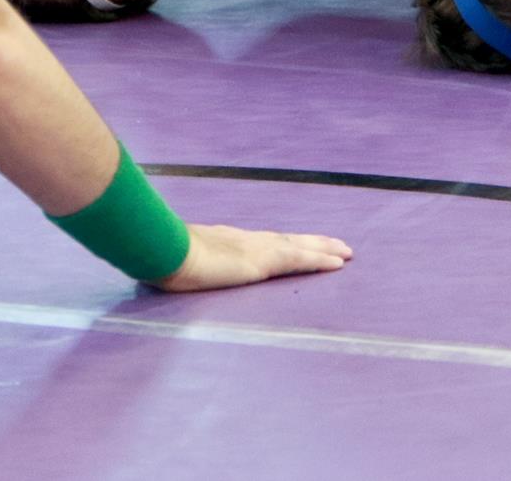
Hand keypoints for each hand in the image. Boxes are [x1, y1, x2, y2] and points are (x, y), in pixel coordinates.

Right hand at [149, 223, 352, 291]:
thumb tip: (172, 271)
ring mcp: (255, 249)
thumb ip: (184, 264)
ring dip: (324, 249)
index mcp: (227, 242)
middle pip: (288, 240)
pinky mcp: (262, 261)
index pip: (264, 242)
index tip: (302, 244)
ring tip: (347, 252)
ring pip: (299, 247)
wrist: (164, 250)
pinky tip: (338, 263)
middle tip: (339, 246)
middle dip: (314, 243)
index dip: (286, 243)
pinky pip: (299, 260)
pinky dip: (320, 260)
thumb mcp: (178, 261)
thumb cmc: (163, 257)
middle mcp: (246, 240)